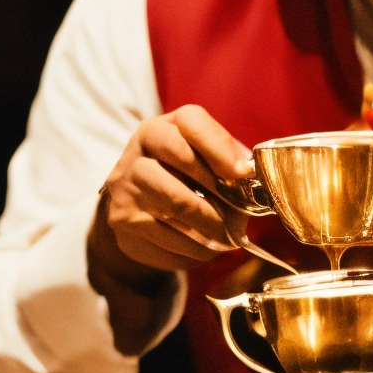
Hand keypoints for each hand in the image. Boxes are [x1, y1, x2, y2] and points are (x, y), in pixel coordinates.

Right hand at [91, 106, 256, 278]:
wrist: (129, 202)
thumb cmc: (173, 174)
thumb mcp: (193, 152)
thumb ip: (221, 153)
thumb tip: (249, 171)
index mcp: (156, 130)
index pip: (189, 124)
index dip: (219, 146)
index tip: (242, 172)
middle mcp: (134, 156)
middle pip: (183, 171)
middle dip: (219, 199)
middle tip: (241, 216)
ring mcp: (125, 191)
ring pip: (178, 211)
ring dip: (212, 230)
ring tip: (227, 236)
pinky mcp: (123, 223)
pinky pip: (168, 241)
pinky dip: (194, 249)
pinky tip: (203, 246)